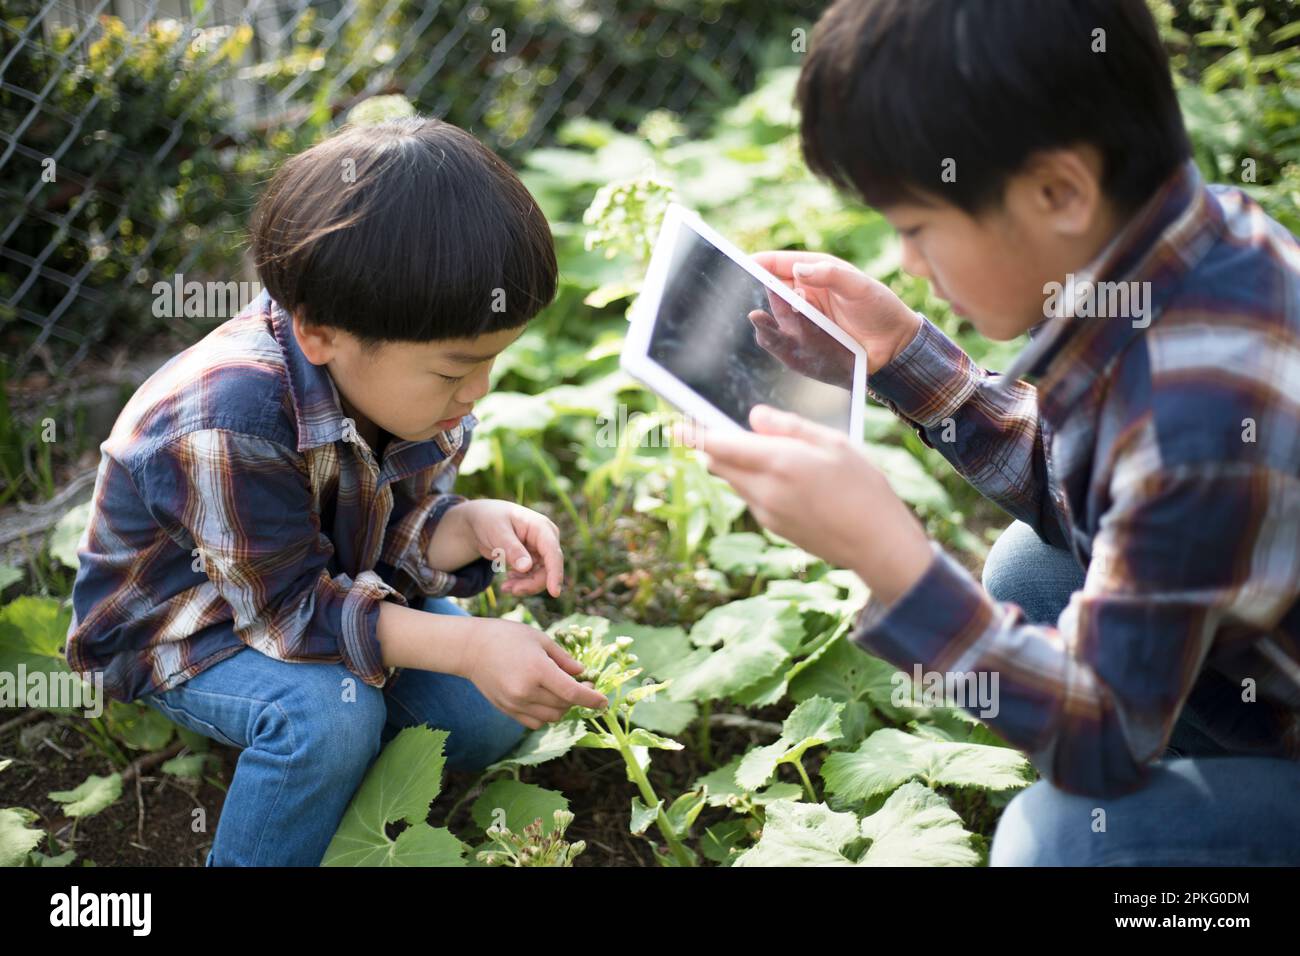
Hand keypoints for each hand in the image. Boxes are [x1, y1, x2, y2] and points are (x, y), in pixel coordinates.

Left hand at [431, 500, 563, 597]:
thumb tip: (526, 568)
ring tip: (505, 587)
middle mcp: (546, 540)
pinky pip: (533, 577)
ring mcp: (541, 550)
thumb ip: (512, 549)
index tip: (554, 593)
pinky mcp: (535, 559)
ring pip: (541, 576)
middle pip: (548, 569)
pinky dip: (521, 583)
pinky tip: (508, 580)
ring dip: (524, 585)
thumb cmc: (490, 520)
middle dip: (531, 583)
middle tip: (508, 589)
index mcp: (542, 528)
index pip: (553, 553)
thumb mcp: (497, 532)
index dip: (555, 573)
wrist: (482, 520)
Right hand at [460, 618, 608, 728]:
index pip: (572, 692)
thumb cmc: (507, 637)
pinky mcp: (507, 710)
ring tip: (562, 690)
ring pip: (552, 717)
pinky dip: (547, 715)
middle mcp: (526, 690)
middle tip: (583, 683)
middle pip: (564, 705)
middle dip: (578, 697)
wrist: (471, 649)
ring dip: (563, 707)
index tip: (604, 701)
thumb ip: (563, 659)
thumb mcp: (540, 639)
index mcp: (537, 669)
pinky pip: (536, 722)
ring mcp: (515, 703)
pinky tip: (546, 699)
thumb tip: (582, 674)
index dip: (592, 699)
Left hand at [676, 405, 934, 605]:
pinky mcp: (773, 528)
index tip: (676, 428)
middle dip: (714, 448)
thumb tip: (754, 417)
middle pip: (720, 466)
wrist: (876, 544)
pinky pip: (752, 499)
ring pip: (735, 483)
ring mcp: (766, 513)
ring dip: (738, 466)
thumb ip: (789, 427)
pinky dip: (756, 484)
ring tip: (772, 456)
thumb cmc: (863, 488)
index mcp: (779, 463)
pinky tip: (789, 482)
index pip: (720, 446)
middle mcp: (765, 491)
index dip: (694, 436)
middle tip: (719, 433)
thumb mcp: (834, 443)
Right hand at [752, 251, 921, 372]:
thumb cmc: (880, 310)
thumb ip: (830, 275)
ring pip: (774, 314)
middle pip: (772, 288)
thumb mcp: (860, 287)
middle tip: (744, 289)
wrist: (893, 347)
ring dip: (766, 314)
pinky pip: (780, 338)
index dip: (762, 262)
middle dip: (758, 288)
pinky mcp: (803, 342)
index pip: (782, 263)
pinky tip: (766, 333)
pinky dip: (770, 336)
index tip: (744, 263)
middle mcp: (805, 294)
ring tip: (758, 315)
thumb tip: (798, 270)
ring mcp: (803, 319)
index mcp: (817, 272)